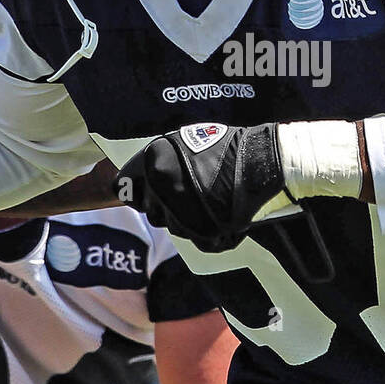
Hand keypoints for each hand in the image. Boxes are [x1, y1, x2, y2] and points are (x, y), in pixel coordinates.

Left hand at [118, 123, 292, 249]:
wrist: (261, 160)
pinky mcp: (200, 230)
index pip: (124, 188)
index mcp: (153, 161)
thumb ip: (159, 161)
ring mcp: (180, 211)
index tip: (148, 194)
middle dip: (168, 207)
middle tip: (193, 194)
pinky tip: (223, 214)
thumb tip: (133, 180)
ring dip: (189, 220)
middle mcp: (161, 187)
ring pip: (174, 228)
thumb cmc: (225, 147)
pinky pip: (197, 241)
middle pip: (151, 212)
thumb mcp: (183, 142)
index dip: (138, 192)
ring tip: (212, 201)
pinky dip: (210, 234)